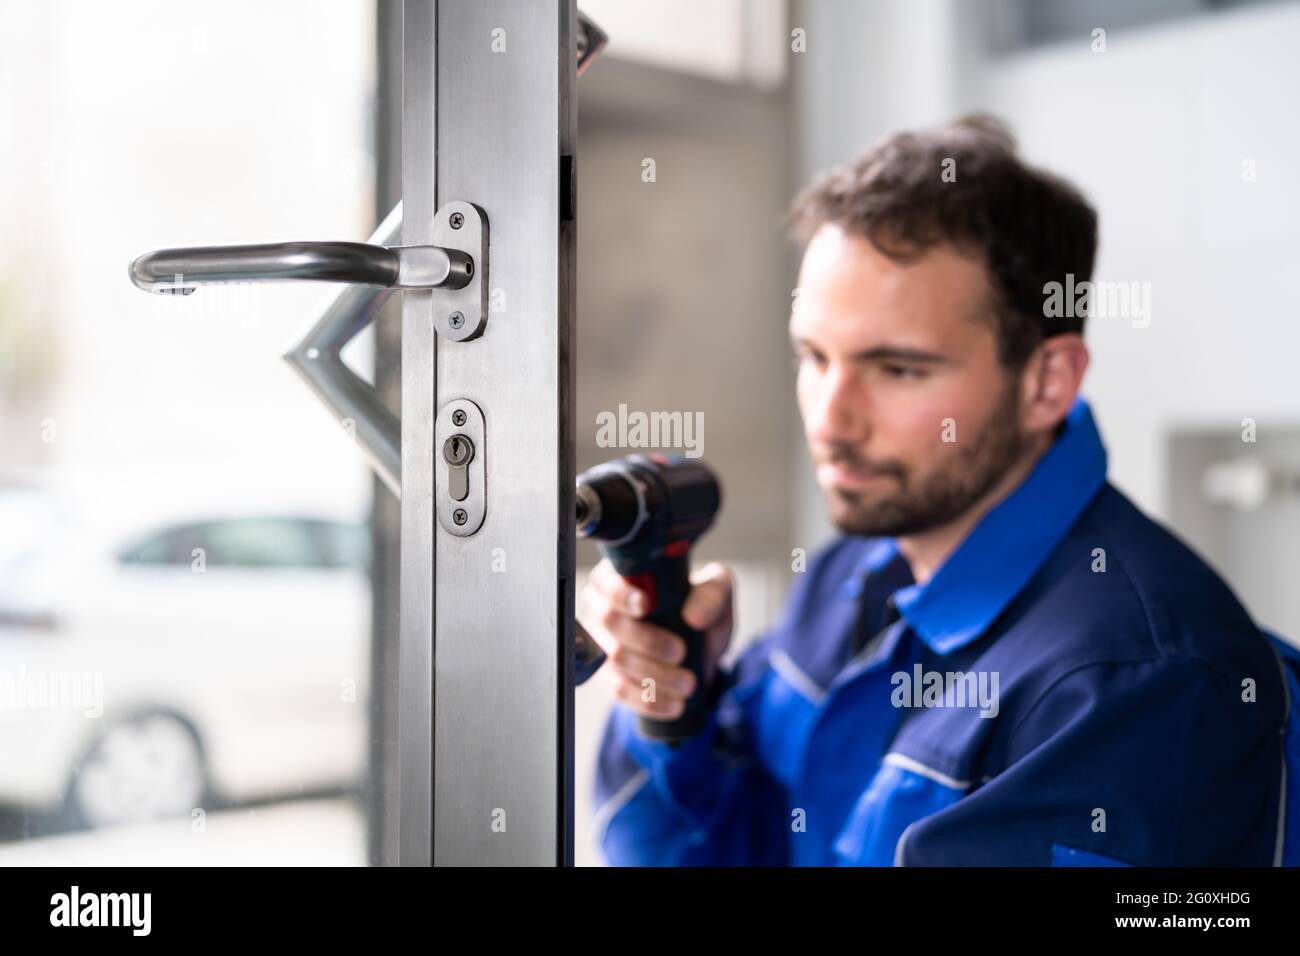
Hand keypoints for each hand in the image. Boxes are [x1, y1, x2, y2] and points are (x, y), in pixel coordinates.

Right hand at [578, 559, 734, 719]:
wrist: (701, 650)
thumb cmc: (700, 609)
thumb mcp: (718, 593)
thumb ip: (712, 594)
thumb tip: (694, 615)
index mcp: (622, 576)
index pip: (607, 580)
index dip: (621, 594)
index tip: (644, 605)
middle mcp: (602, 607)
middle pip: (609, 621)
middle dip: (647, 640)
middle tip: (680, 652)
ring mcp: (602, 644)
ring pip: (616, 659)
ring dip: (655, 674)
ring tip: (688, 683)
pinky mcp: (608, 676)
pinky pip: (619, 690)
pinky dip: (649, 699)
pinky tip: (674, 703)